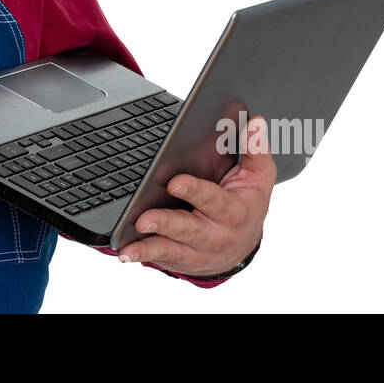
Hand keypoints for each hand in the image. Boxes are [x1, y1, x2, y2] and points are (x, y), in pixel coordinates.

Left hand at [118, 114, 275, 276]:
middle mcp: (216, 234)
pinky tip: (125, 252)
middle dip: (166, 223)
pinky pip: (162, 259)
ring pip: (172, 249)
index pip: (213, 199)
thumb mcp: (259, 177)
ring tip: (128, 245)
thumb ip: (255, 150)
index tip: (174, 182)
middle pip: (188, 228)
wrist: (244, 244)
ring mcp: (198, 250)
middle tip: (143, 218)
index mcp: (233, 210)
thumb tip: (254, 122)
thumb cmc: (247, 203)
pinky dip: (143, 256)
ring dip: (148, 247)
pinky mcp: (183, 260)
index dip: (194, 191)